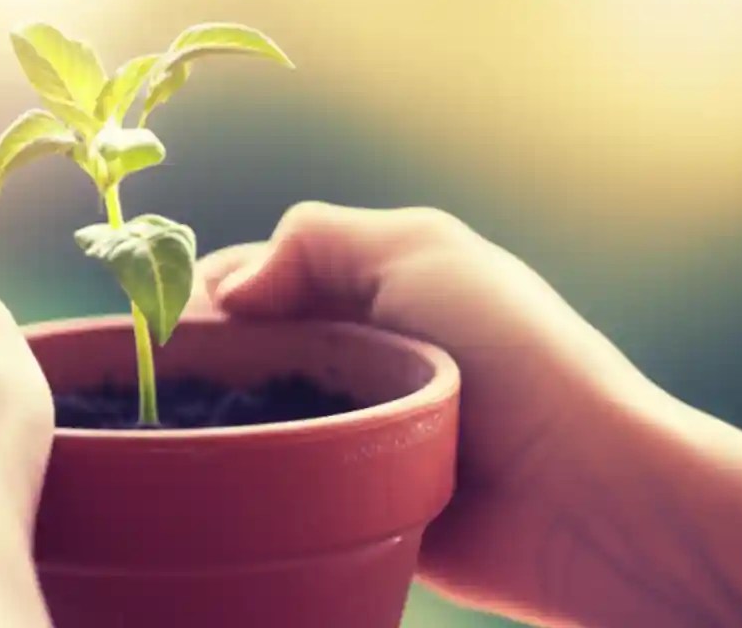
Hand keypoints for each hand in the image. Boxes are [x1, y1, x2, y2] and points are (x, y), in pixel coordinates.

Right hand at [194, 203, 682, 622]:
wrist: (582, 497)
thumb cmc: (514, 355)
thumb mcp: (420, 250)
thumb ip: (315, 241)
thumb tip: (226, 294)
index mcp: (366, 288)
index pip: (254, 278)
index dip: (203, 294)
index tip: (161, 326)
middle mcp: (350, 355)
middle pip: (241, 349)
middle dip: (196, 360)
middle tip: (159, 386)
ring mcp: (346, 429)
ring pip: (248, 416)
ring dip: (213, 421)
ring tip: (172, 436)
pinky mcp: (343, 499)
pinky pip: (274, 482)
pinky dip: (242, 477)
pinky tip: (206, 481)